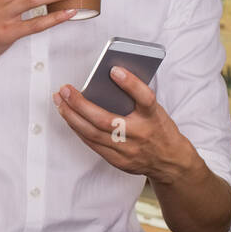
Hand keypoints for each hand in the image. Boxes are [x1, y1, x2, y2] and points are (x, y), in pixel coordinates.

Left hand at [53, 66, 195, 183]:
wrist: (171, 161)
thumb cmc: (159, 129)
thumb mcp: (156, 111)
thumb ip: (135, 99)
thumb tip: (107, 79)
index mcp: (154, 118)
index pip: (145, 99)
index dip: (131, 84)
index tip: (114, 70)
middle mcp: (141, 134)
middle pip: (105, 120)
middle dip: (80, 104)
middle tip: (65, 89)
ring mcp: (128, 150)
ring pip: (93, 133)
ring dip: (71, 116)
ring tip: (60, 101)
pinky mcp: (118, 161)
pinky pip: (92, 143)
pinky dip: (78, 129)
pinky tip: (69, 116)